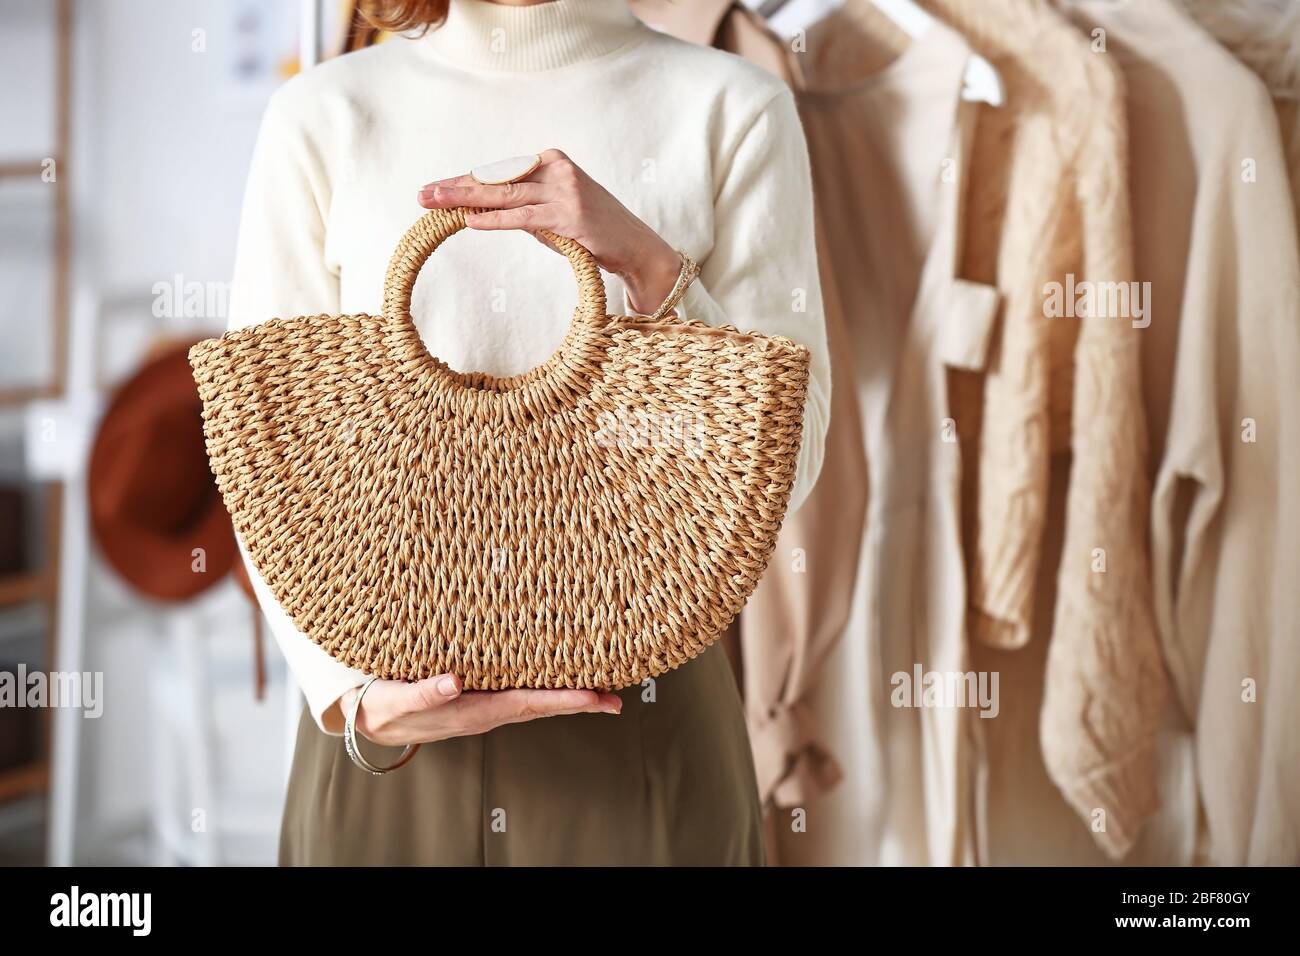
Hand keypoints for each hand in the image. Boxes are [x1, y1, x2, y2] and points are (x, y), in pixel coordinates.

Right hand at [337, 674, 622, 747]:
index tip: (593, 697)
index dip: (562, 700)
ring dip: (567, 696)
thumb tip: (455, 682)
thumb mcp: (396, 700)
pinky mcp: (479, 696)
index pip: (527, 704)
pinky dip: (545, 687)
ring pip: (533, 700)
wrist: (368, 716)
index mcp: (472, 711)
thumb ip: (424, 693)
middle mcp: (485, 711)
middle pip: (540, 705)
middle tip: (615, 699)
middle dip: (579, 702)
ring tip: (599, 689)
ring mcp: (484, 705)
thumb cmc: (383, 706)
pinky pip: (519, 692)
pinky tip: (560, 679)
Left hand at [418, 148, 682, 314]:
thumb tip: (482, 208)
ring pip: (503, 195)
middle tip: (422, 193)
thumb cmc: (593, 233)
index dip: (464, 181)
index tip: (435, 188)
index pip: (498, 172)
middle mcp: (556, 169)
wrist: (636, 248)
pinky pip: (523, 218)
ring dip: (464, 200)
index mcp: (550, 161)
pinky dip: (495, 220)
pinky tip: (470, 221)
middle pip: (495, 179)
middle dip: (455, 188)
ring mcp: (563, 191)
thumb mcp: (554, 213)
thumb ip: (524, 206)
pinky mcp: (569, 216)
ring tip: (434, 203)